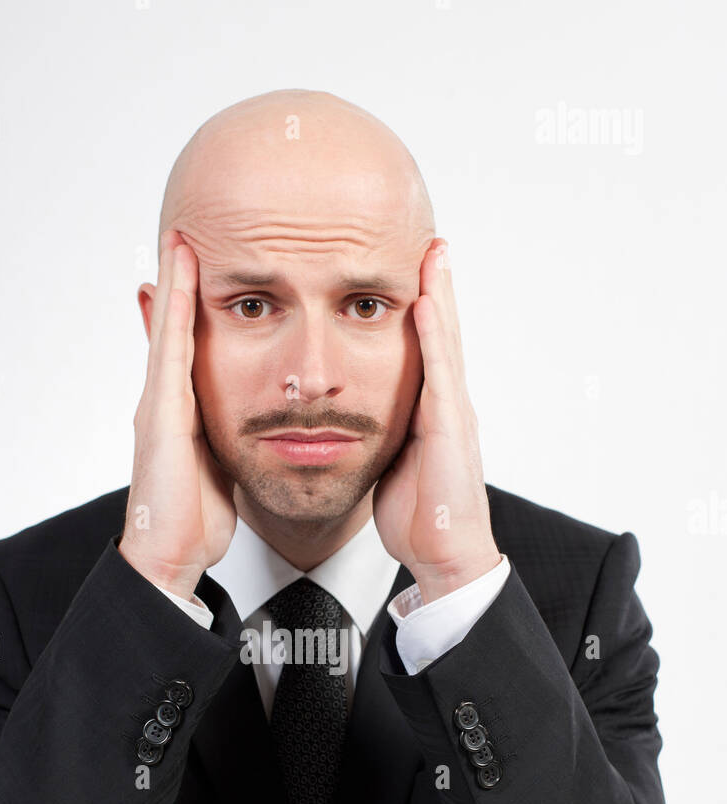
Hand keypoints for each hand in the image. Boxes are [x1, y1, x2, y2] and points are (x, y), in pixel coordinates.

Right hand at [118, 228, 236, 600]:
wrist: (168, 559)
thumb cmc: (195, 524)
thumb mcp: (219, 470)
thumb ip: (225, 439)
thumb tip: (249, 425)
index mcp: (181, 415)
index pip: (189, 348)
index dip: (194, 307)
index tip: (204, 267)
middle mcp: (164, 403)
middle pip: (173, 329)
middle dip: (178, 281)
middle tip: (183, 231)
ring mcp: (158, 406)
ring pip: (168, 330)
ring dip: (174, 282)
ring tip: (179, 237)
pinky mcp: (160, 416)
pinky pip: (170, 354)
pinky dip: (174, 314)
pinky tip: (179, 281)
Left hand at [372, 239, 500, 601]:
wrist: (445, 558)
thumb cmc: (418, 520)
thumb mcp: (391, 466)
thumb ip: (383, 435)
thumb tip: (356, 420)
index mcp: (432, 415)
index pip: (427, 351)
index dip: (423, 309)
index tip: (413, 269)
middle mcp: (448, 407)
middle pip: (441, 334)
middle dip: (437, 287)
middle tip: (431, 241)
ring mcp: (453, 416)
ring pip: (445, 343)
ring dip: (440, 295)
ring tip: (434, 253)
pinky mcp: (449, 431)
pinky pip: (440, 374)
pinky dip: (433, 337)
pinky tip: (424, 304)